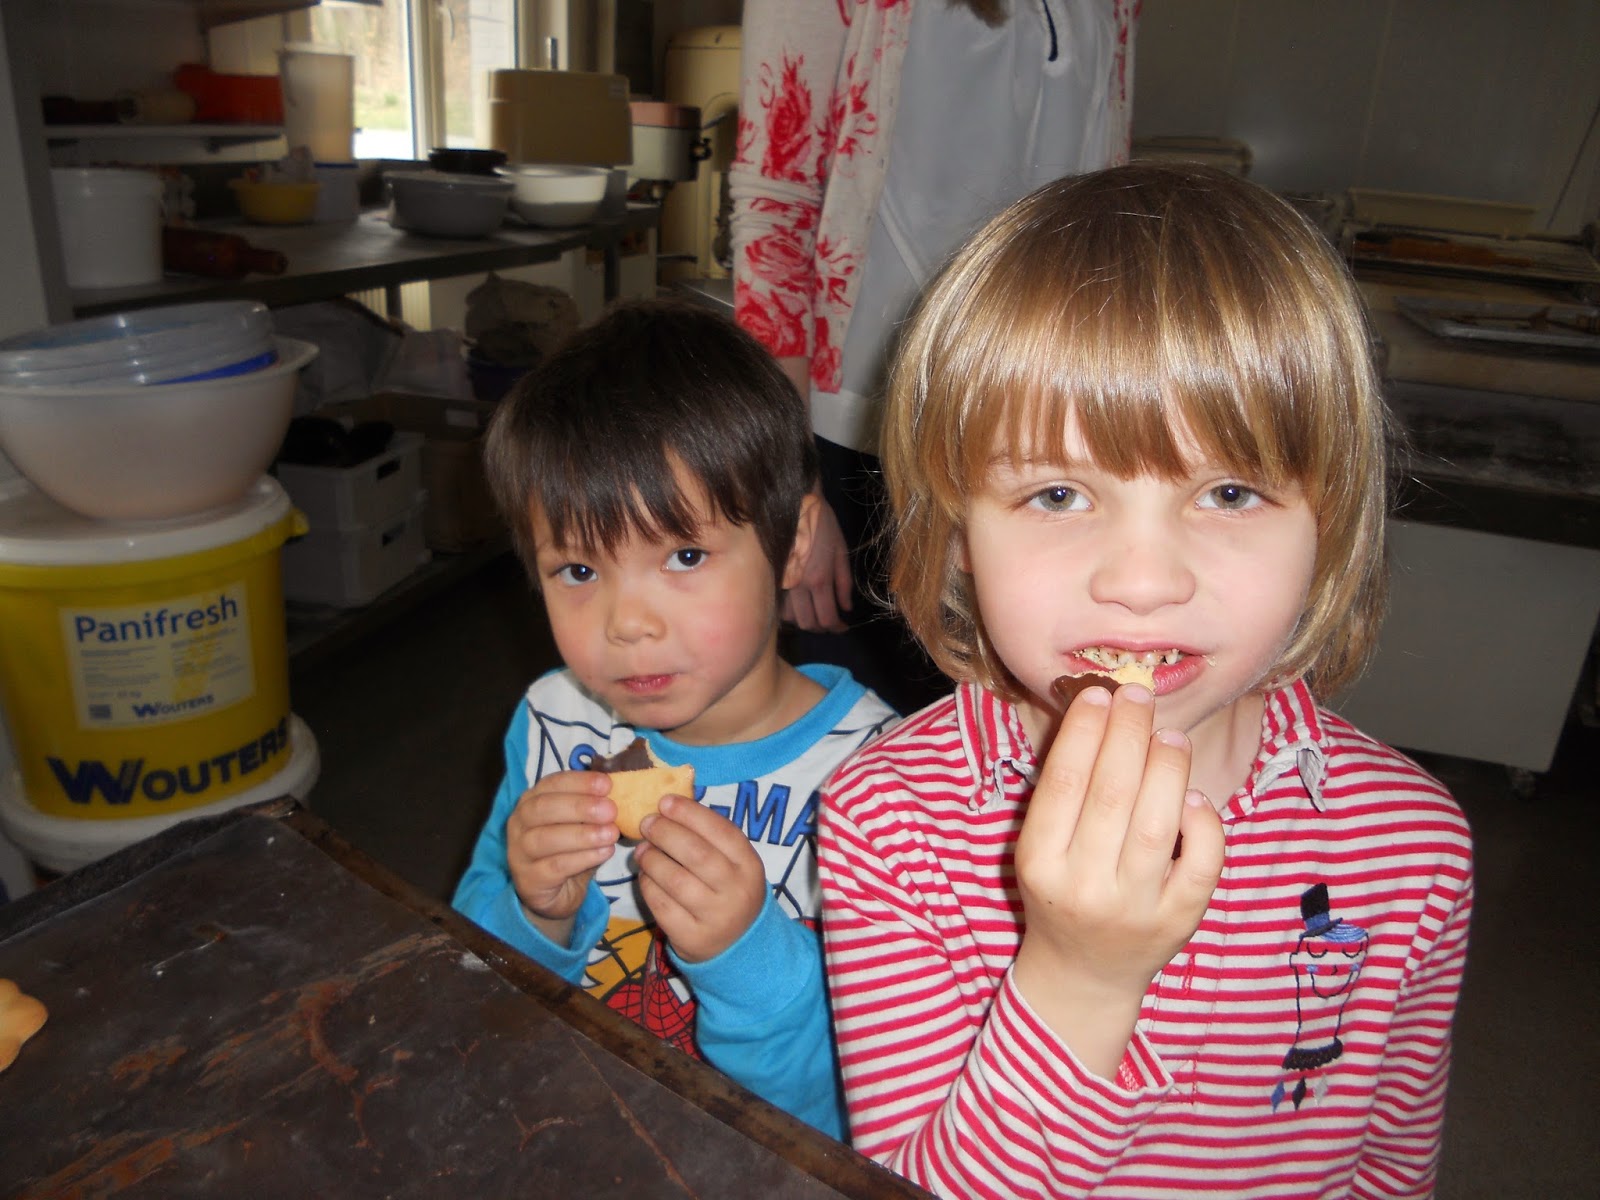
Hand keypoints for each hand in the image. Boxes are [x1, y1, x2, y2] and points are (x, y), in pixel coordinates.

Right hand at [506, 769, 618, 940]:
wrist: (557, 894)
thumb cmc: (570, 851)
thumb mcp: (581, 825)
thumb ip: (594, 807)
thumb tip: (622, 790)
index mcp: (532, 801)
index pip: (551, 783)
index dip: (579, 782)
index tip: (607, 784)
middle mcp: (519, 823)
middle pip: (543, 808)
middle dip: (579, 806)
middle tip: (610, 810)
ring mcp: (520, 852)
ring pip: (546, 839)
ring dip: (582, 834)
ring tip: (611, 834)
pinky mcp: (529, 879)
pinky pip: (555, 866)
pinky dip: (582, 858)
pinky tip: (604, 852)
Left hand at [634, 792, 767, 963]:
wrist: (738, 944)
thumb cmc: (728, 890)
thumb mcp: (733, 863)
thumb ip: (708, 837)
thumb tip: (667, 807)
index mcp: (750, 865)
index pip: (721, 831)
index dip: (690, 813)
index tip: (665, 802)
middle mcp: (736, 891)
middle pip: (696, 854)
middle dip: (666, 832)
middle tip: (647, 823)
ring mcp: (715, 917)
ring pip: (675, 880)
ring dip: (652, 859)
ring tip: (642, 850)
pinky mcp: (692, 937)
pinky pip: (661, 905)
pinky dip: (648, 885)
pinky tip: (645, 875)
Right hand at [782, 491, 851, 632]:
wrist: (795, 504)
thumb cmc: (823, 525)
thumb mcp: (841, 551)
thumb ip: (844, 583)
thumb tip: (847, 608)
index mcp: (819, 579)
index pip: (827, 618)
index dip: (837, 627)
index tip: (843, 626)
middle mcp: (799, 586)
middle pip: (808, 624)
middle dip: (821, 628)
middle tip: (830, 622)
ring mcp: (783, 582)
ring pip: (791, 618)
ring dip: (805, 621)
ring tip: (815, 614)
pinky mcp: (773, 577)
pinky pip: (779, 605)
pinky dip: (789, 611)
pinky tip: (798, 606)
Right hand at [1012, 685, 1224, 1077]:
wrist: (1082, 972)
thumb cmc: (1060, 892)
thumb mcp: (1040, 847)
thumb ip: (1063, 792)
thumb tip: (1099, 714)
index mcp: (1039, 863)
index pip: (1064, 783)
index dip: (1084, 732)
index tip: (1099, 693)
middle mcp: (1084, 886)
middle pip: (1112, 794)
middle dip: (1128, 733)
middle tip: (1138, 695)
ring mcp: (1134, 906)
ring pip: (1158, 823)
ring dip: (1166, 767)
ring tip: (1168, 736)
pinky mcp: (1178, 920)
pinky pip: (1201, 862)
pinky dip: (1202, 821)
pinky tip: (1190, 794)